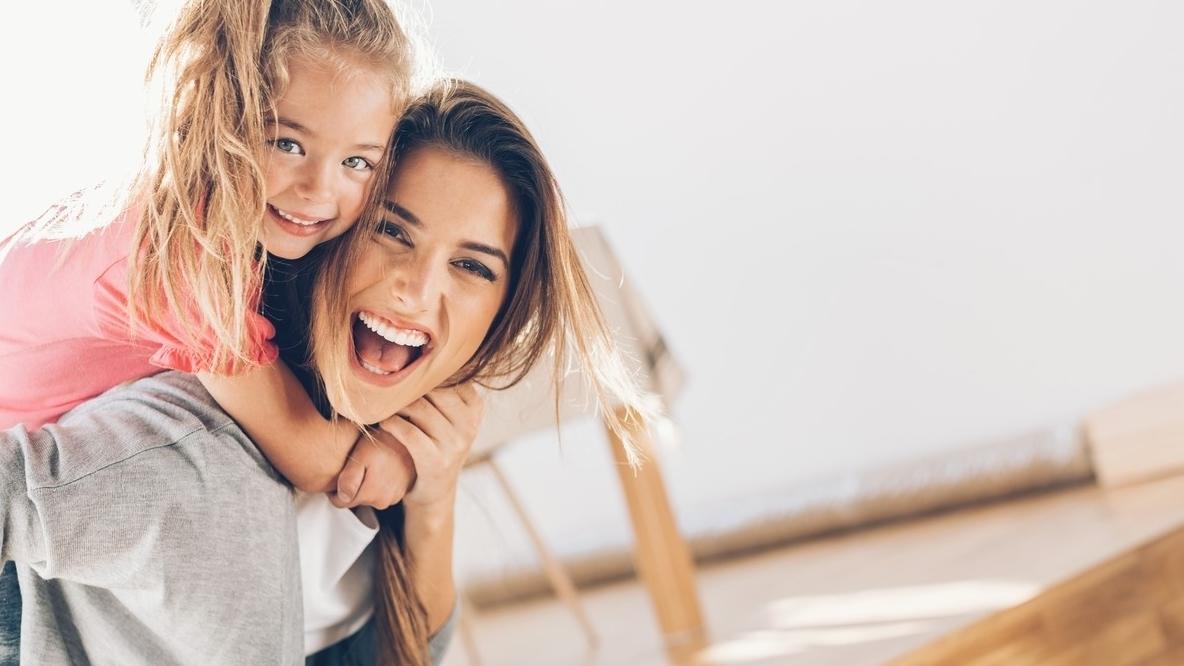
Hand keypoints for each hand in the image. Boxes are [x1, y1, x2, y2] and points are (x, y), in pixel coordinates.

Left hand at [329, 427, 414, 509]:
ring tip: (370, 465)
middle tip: (357, 465)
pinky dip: (378, 483)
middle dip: (352, 487)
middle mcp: (383, 501)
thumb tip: (342, 498)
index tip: (339, 473)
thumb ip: (348, 479)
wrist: (410, 437)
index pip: (341, 502)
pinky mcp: (400, 493)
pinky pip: (381, 493)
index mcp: (370, 494)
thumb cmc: (383, 442)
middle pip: (355, 500)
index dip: (335, 489)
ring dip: (365, 485)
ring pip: (368, 497)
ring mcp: (394, 498)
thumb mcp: (361, 455)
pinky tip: (381, 468)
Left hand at [377, 383, 483, 512]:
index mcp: (475, 406)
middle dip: (406, 387)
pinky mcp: (437, 461)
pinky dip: (391, 424)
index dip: (421, 373)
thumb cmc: (435, 443)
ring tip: (382, 404)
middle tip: (386, 385)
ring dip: (394, 405)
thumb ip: (442, 389)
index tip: (401, 370)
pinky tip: (382, 422)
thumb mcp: (449, 416)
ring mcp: (456, 443)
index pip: (447, 375)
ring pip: (418, 409)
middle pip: (432, 390)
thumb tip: (419, 349)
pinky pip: (408, 432)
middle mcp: (470, 423)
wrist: (435, 491)